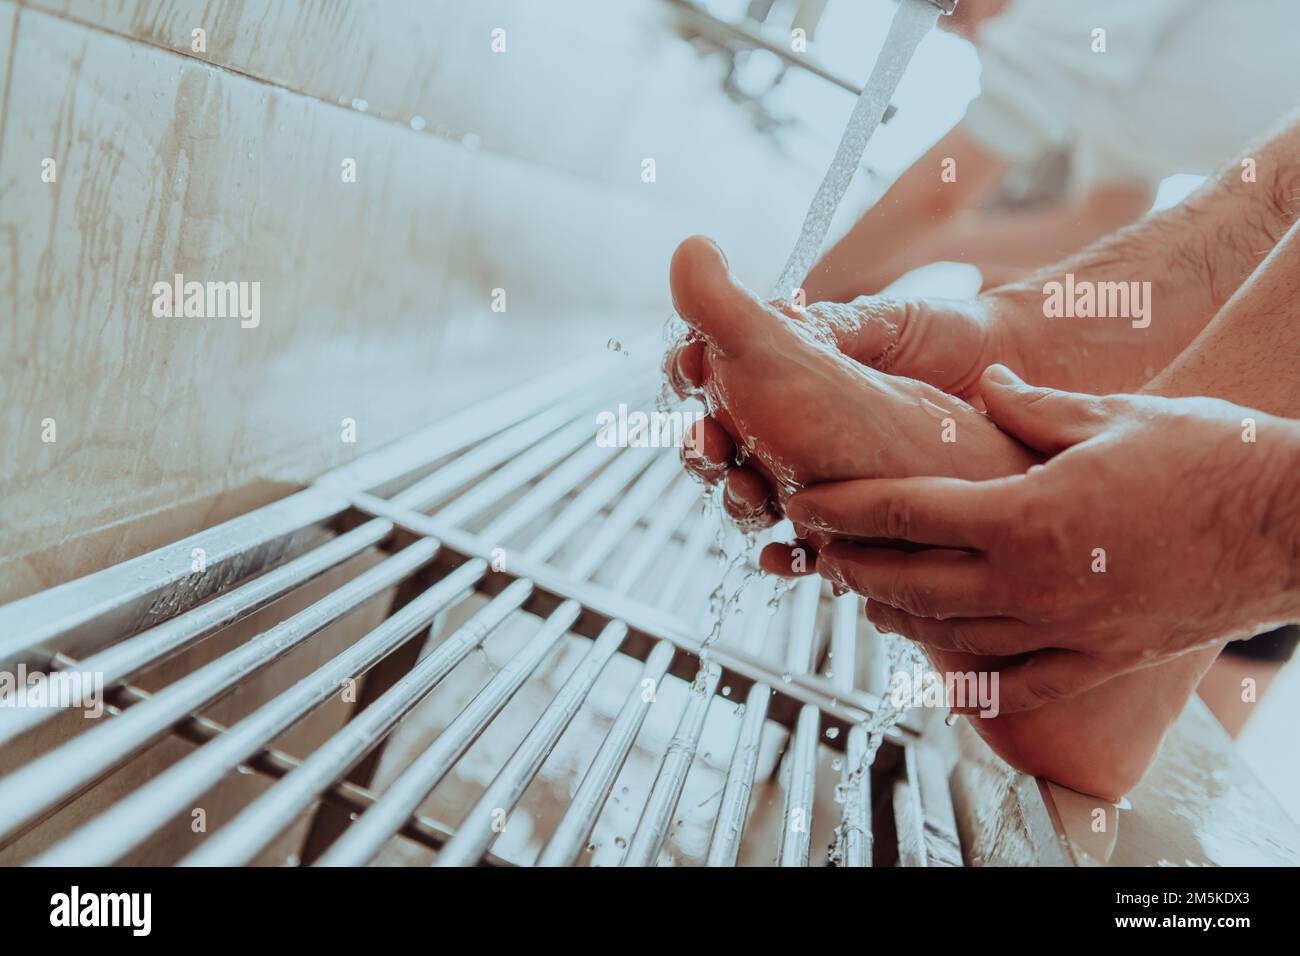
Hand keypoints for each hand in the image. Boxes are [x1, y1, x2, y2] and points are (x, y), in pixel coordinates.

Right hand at [665, 256, 1005, 525]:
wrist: (1022, 389)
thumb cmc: (950, 339)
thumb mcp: (881, 321)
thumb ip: (814, 322)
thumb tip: (739, 288)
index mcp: (786, 365)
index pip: (714, 370)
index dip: (692, 371)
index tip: (690, 368)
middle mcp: (790, 422)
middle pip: (720, 443)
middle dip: (705, 447)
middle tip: (712, 443)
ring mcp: (815, 473)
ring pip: (750, 496)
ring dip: (736, 499)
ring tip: (749, 494)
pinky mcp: (849, 519)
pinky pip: (802, 546)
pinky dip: (784, 555)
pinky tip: (781, 554)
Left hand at [786, 365, 1299, 712]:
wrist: (1296, 524)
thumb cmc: (1210, 458)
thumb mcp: (1112, 415)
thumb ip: (1034, 407)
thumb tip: (988, 385)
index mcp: (1024, 514)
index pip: (904, 512)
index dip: (844, 507)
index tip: (806, 503)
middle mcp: (1032, 583)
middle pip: (911, 580)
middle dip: (854, 565)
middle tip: (818, 552)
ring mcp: (1065, 631)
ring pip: (951, 637)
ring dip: (896, 618)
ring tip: (864, 600)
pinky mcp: (1100, 662)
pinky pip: (1019, 686)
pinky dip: (971, 684)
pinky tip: (942, 676)